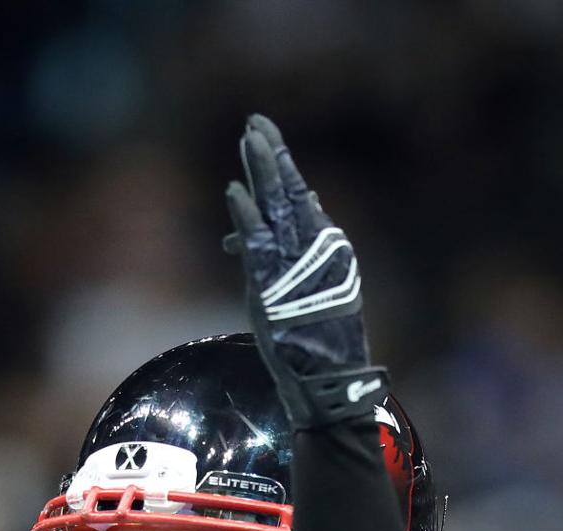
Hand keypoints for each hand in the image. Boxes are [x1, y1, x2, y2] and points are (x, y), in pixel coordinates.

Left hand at [226, 115, 385, 428]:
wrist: (328, 378)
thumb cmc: (316, 340)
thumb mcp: (307, 289)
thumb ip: (298, 253)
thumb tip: (289, 214)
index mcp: (325, 248)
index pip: (300, 199)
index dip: (281, 167)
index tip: (263, 137)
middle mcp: (316, 250)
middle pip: (290, 194)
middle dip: (272, 156)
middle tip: (255, 121)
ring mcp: (297, 266)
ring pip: (279, 209)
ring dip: (263, 173)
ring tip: (249, 138)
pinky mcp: (277, 288)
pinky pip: (260, 245)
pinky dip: (247, 218)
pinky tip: (235, 191)